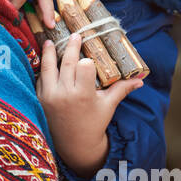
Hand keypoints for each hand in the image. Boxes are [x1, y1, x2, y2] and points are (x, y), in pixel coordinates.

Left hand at [37, 36, 143, 178]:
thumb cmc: (94, 124)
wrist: (75, 145)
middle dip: (71, 47)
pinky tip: (46, 60)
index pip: (84, 67)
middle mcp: (64, 94)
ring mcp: (49, 97)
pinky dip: (43, 69)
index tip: (89, 55)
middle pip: (67, 63)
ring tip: (51, 41)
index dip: (87, 61)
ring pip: (48, 68)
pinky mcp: (40, 99)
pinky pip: (40, 79)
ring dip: (49, 53)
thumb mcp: (108, 106)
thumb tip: (140, 79)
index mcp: (83, 95)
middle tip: (74, 35)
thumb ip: (122, 89)